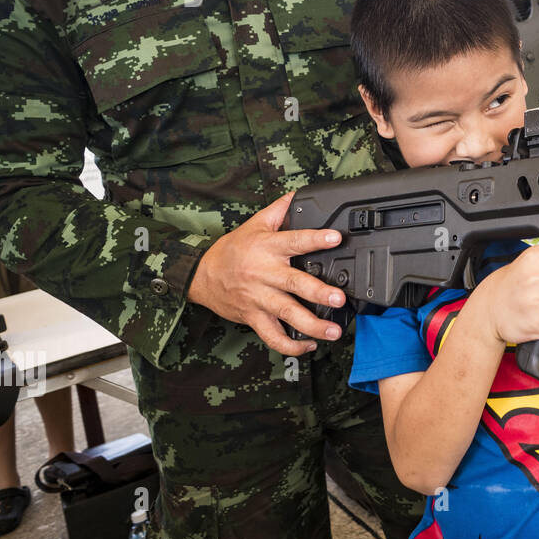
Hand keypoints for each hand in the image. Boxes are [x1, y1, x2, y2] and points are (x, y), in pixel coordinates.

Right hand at [187, 192, 350, 355]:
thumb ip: (279, 210)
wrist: (200, 276)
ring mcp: (258, 298)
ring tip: (332, 332)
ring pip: (286, 314)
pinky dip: (290, 345)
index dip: (316, 239)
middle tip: (338, 299)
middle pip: (294, 284)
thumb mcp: (254, 224)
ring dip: (311, 325)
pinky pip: (272, 336)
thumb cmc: (231, 251)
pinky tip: (309, 345)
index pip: (295, 241)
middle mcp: (264, 274)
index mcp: (267, 248)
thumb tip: (298, 193)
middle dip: (317, 293)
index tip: (336, 238)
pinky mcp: (253, 317)